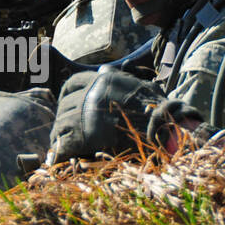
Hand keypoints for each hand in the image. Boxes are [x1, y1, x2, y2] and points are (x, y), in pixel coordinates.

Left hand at [48, 70, 169, 160]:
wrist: (164, 131)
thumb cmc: (160, 112)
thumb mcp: (142, 87)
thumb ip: (120, 79)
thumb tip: (102, 68)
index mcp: (104, 80)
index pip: (73, 84)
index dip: (68, 96)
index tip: (69, 105)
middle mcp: (92, 93)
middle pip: (65, 105)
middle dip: (65, 118)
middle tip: (68, 129)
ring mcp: (85, 113)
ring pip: (61, 123)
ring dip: (62, 135)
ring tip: (63, 144)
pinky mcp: (83, 136)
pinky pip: (62, 142)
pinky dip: (61, 150)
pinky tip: (62, 156)